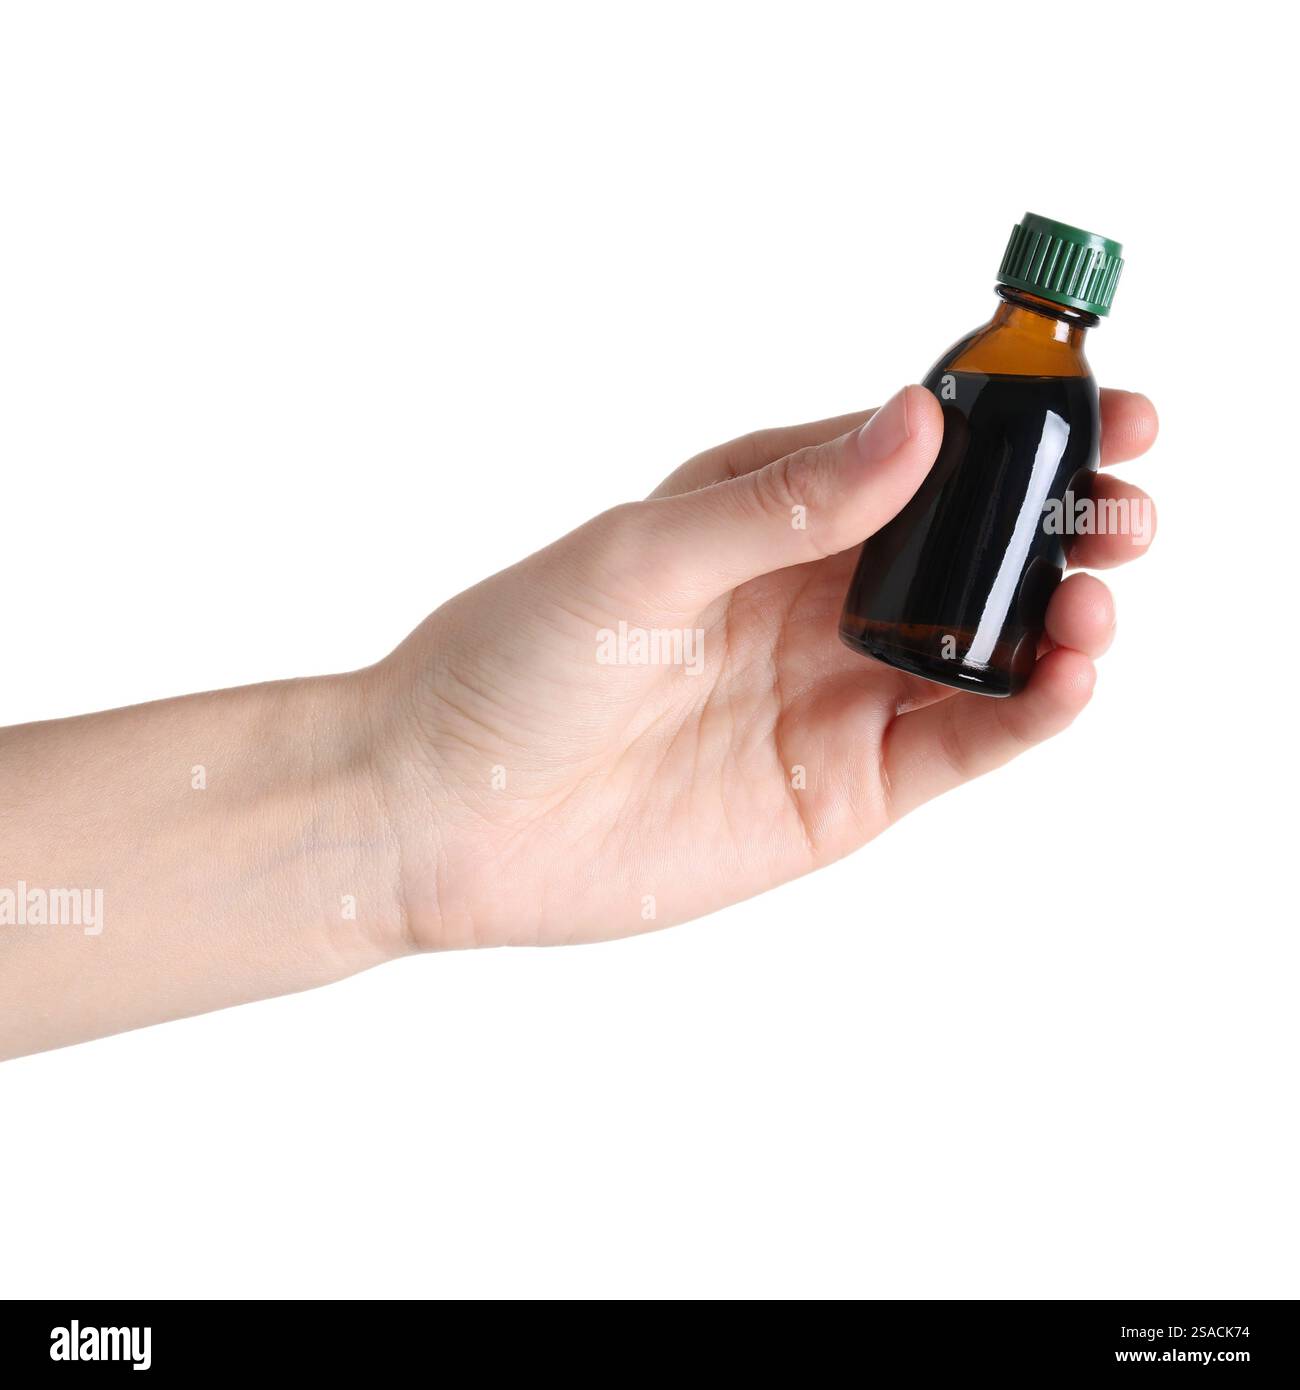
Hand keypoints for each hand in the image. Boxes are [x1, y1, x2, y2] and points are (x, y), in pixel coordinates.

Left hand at [367, 385, 1158, 948]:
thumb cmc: (512, 664)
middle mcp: (814, 597)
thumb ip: (785, 501)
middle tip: (1124, 503)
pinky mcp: (844, 785)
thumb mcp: (642, 557)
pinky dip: (1028, 710)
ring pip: (984, 646)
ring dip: (1057, 613)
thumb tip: (917, 424)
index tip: (1098, 406)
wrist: (445, 814)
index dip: (1012, 431)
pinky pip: (961, 741)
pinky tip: (1062, 675)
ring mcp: (835, 693)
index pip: (916, 456)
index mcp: (767, 513)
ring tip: (1093, 592)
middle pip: (969, 550)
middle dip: (1057, 521)